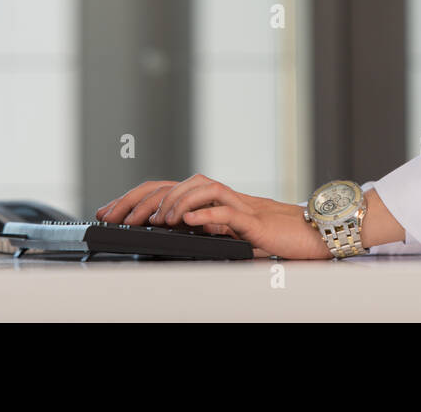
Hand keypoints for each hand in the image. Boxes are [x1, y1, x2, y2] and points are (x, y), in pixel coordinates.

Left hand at [96, 175, 331, 259]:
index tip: (108, 211)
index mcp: (211, 200)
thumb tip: (179, 232)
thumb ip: (208, 229)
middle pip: (175, 184)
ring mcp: (238, 204)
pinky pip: (227, 210)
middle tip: (116, 215)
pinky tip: (188, 220)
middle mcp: (221, 197)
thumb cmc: (275, 236)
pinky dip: (206, 213)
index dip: (135, 198)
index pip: (166, 190)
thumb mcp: (231, 235)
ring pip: (200, 189)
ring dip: (173, 203)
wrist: (312, 235)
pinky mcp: (255, 219)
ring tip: (156, 219)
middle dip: (140, 200)